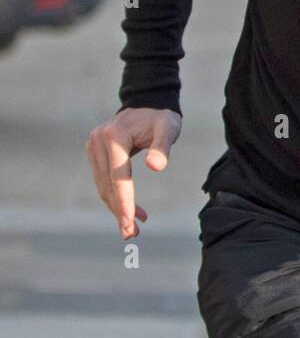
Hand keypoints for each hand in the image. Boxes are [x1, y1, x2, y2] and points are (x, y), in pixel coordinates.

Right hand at [86, 107, 181, 237]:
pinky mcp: (95, 152)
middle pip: (108, 184)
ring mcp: (94, 147)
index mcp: (115, 136)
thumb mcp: (168, 129)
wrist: (148, 103)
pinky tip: (131, 211)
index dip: (124, 201)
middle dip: (119, 211)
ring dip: (117, 207)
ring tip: (132, 229)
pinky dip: (116, 197)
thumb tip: (156, 167)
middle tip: (131, 234)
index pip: (119, 176)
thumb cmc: (161, 118)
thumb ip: (163, 147)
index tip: (129, 222)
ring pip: (103, 185)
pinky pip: (104, 180)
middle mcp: (98, 141)